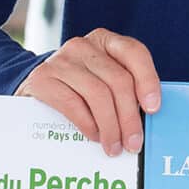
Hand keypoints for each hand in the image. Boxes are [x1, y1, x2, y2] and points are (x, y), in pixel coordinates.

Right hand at [15, 28, 159, 155]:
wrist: (35, 87)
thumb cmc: (78, 88)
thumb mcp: (102, 80)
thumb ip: (124, 90)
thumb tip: (147, 120)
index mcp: (105, 41)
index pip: (134, 53)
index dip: (148, 80)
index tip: (153, 109)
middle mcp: (83, 46)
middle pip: (118, 80)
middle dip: (129, 117)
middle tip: (133, 143)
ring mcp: (61, 60)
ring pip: (98, 94)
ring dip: (110, 127)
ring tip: (113, 147)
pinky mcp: (42, 78)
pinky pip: (73, 104)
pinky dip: (88, 124)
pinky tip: (94, 136)